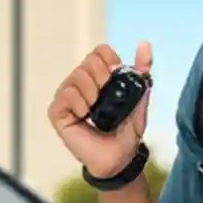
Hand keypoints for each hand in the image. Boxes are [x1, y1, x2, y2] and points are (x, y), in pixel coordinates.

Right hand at [47, 42, 152, 178]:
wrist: (121, 157)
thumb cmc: (127, 130)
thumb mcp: (139, 97)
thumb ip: (141, 71)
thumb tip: (144, 44)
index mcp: (98, 76)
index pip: (99, 51)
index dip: (109, 60)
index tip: (116, 77)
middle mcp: (81, 83)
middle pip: (88, 60)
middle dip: (102, 76)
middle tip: (106, 96)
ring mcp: (67, 96)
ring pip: (76, 76)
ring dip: (91, 91)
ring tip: (95, 108)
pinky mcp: (57, 112)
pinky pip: (65, 94)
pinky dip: (78, 102)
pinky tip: (85, 115)